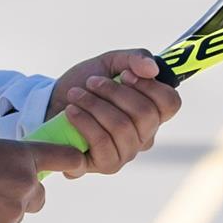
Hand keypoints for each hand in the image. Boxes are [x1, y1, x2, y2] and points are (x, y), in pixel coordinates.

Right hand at [0, 138, 85, 222]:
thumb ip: (9, 165)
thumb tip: (13, 181)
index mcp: (23, 158)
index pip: (63, 157)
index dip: (73, 161)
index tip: (78, 163)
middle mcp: (25, 185)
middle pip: (38, 197)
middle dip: (24, 195)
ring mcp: (12, 212)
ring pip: (15, 213)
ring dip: (0, 209)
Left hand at [48, 49, 182, 176]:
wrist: (51, 102)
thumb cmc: (85, 84)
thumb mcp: (109, 63)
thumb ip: (135, 58)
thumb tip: (152, 69)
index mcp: (151, 112)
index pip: (170, 103)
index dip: (150, 86)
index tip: (125, 74)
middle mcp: (144, 136)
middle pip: (145, 114)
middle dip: (113, 92)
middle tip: (91, 82)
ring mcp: (126, 152)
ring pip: (122, 128)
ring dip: (94, 105)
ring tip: (75, 95)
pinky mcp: (105, 164)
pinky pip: (102, 144)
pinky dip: (84, 122)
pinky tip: (71, 111)